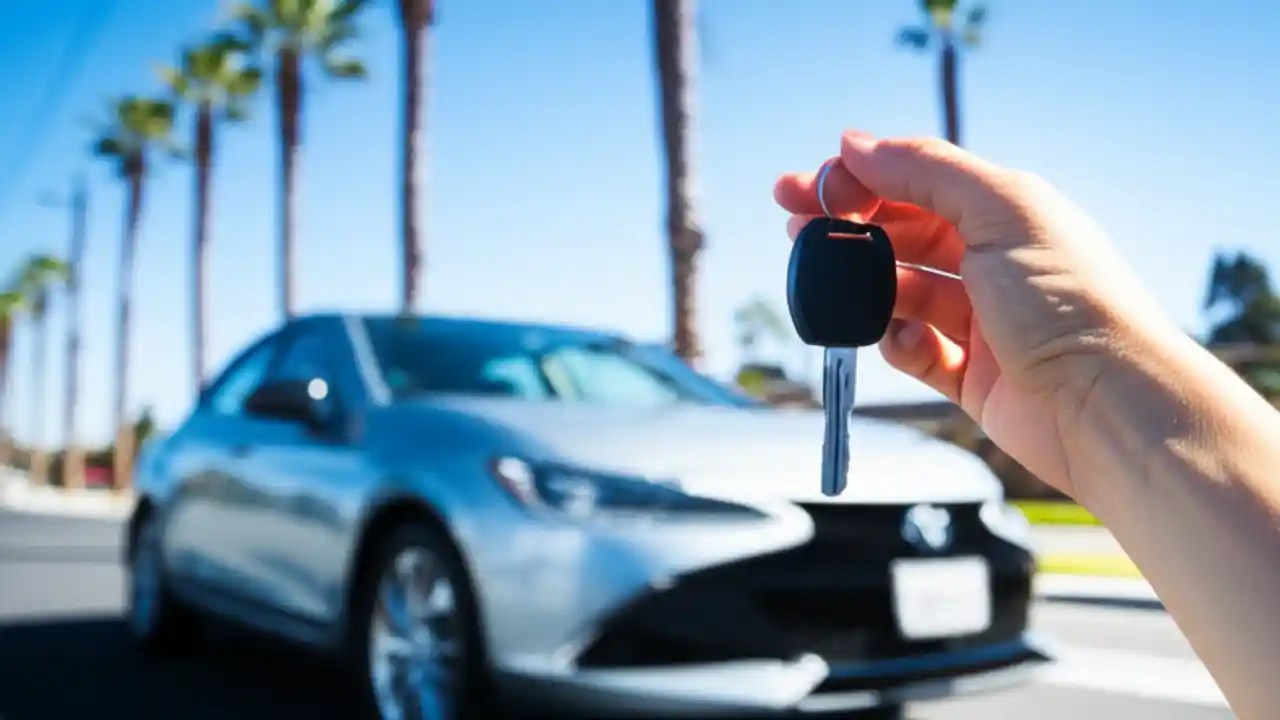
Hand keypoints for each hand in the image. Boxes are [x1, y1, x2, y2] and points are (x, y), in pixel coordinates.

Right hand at [774, 131, 1178, 500]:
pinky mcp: (969, 376)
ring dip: (865, 286)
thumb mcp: (1001, 209)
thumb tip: (856, 143)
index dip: (860, 180)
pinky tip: (901, 339)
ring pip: (900, 292)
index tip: (806, 187)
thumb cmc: (1069, 301)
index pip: (917, 182)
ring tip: (832, 287)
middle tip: (794, 228)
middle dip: (847, 228)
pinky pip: (914, 351)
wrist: (1107, 405)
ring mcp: (980, 321)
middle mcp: (992, 262)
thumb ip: (926, 170)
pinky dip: (898, 342)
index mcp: (1006, 213)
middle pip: (901, 233)